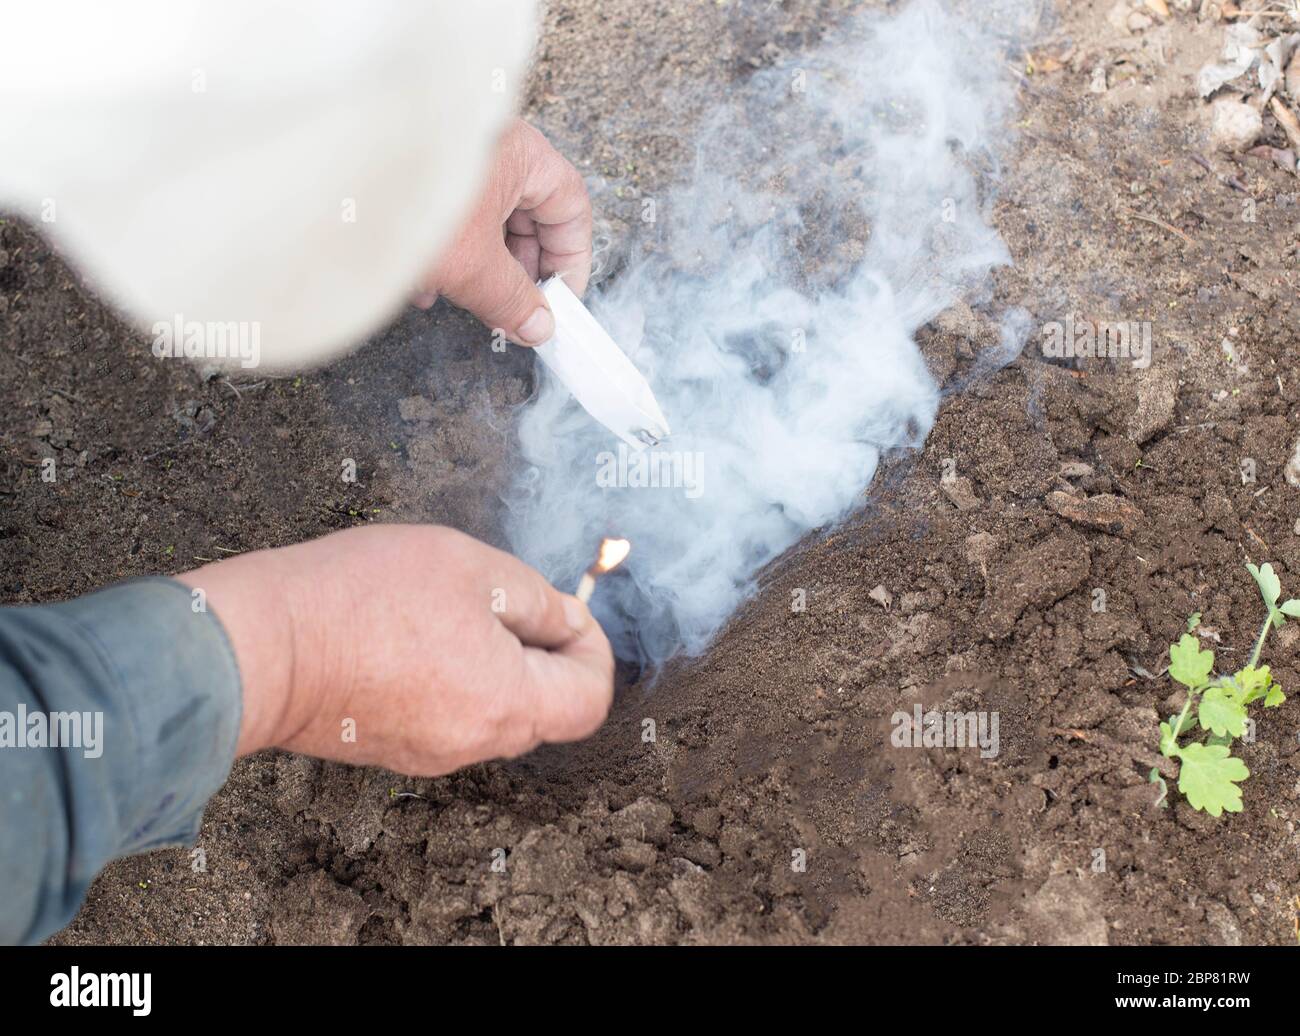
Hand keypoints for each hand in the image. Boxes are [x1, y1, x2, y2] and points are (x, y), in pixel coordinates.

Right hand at [177, 525, 612, 774]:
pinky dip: (453, 677)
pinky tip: (413, 632)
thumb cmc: (360, 598)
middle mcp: (477, 743)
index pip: (590, 699)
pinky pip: (450, 714)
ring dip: (494, 662)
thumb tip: (568, 620)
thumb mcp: (469, 567)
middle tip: (504, 597)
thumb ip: (535, 598)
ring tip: (448, 607)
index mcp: (508, 703)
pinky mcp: (394, 748)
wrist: (259, 645)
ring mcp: (432, 754)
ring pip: (495, 709)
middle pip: (546, 707)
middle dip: (543, 651)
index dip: (592, 647)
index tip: (564, 610)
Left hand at [415, 118, 592, 345]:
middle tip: (517, 309)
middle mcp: (488, 147)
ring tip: (467, 301)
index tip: (561, 302)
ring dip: (482, 267)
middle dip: (521, 269)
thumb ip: (513, 301)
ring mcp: (451, 158)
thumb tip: (538, 327)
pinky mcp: (415, 177)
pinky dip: (447, 254)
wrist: (322, 187)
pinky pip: (448, 216)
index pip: (570, 205)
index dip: (571, 259)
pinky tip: (424, 287)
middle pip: (528, 213)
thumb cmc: (406, 205)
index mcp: (520, 153)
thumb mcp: (473, 266)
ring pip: (485, 217)